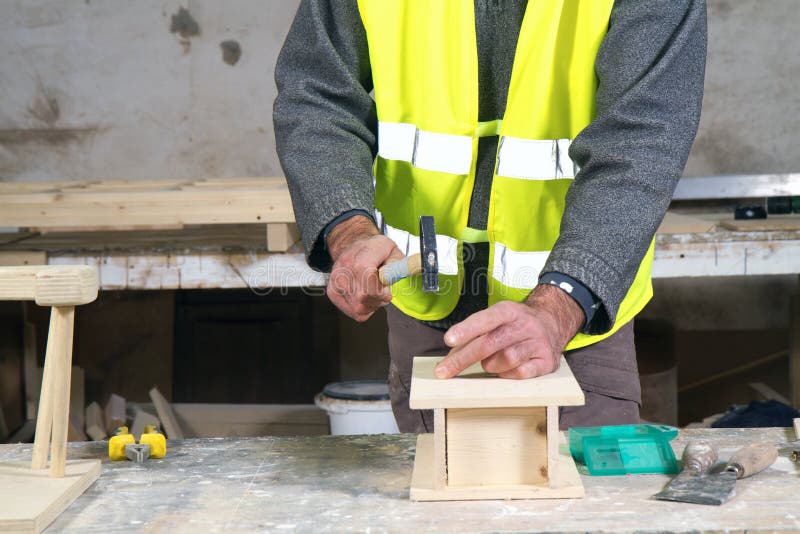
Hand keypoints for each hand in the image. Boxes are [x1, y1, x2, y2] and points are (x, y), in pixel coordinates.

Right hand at [327, 215, 404, 320]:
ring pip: (359, 308)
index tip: (386, 285)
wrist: (353, 244)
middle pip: (364, 299)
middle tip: (382, 288)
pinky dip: (364, 308)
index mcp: (360, 256)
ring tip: (373, 290)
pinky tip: (365, 295)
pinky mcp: (333, 292)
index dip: (381, 290)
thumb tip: (408, 274)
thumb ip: (400, 265)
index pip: (369, 284)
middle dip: (379, 298)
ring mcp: (336, 282)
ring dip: (372, 304)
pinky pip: (354, 312)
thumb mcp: (392, 250)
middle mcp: (344, 269)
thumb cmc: (375, 249)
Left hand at [434, 284, 584, 378]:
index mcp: (509, 310)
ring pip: (505, 359)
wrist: (552, 322)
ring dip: (490, 365)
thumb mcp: (497, 319)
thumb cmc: (516, 324)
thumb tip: (449, 359)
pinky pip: (521, 373)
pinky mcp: (546, 361)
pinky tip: (506, 369)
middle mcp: (525, 325)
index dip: (467, 329)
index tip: (449, 340)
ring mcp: (538, 343)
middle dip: (463, 359)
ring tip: (490, 362)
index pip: (486, 319)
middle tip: (444, 371)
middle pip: (490, 343)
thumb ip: (474, 335)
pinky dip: (507, 374)